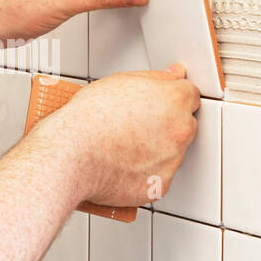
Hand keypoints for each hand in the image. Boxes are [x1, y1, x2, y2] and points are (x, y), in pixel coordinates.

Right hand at [45, 64, 200, 208]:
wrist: (70, 155)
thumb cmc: (88, 119)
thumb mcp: (120, 81)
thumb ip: (155, 78)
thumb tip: (173, 75)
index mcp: (174, 101)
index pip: (190, 95)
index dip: (172, 97)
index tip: (160, 103)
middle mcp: (179, 131)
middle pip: (185, 124)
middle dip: (168, 124)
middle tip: (137, 124)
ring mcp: (171, 161)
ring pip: (173, 153)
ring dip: (157, 150)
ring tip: (124, 145)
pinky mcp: (159, 186)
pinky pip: (159, 177)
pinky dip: (145, 173)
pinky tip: (123, 163)